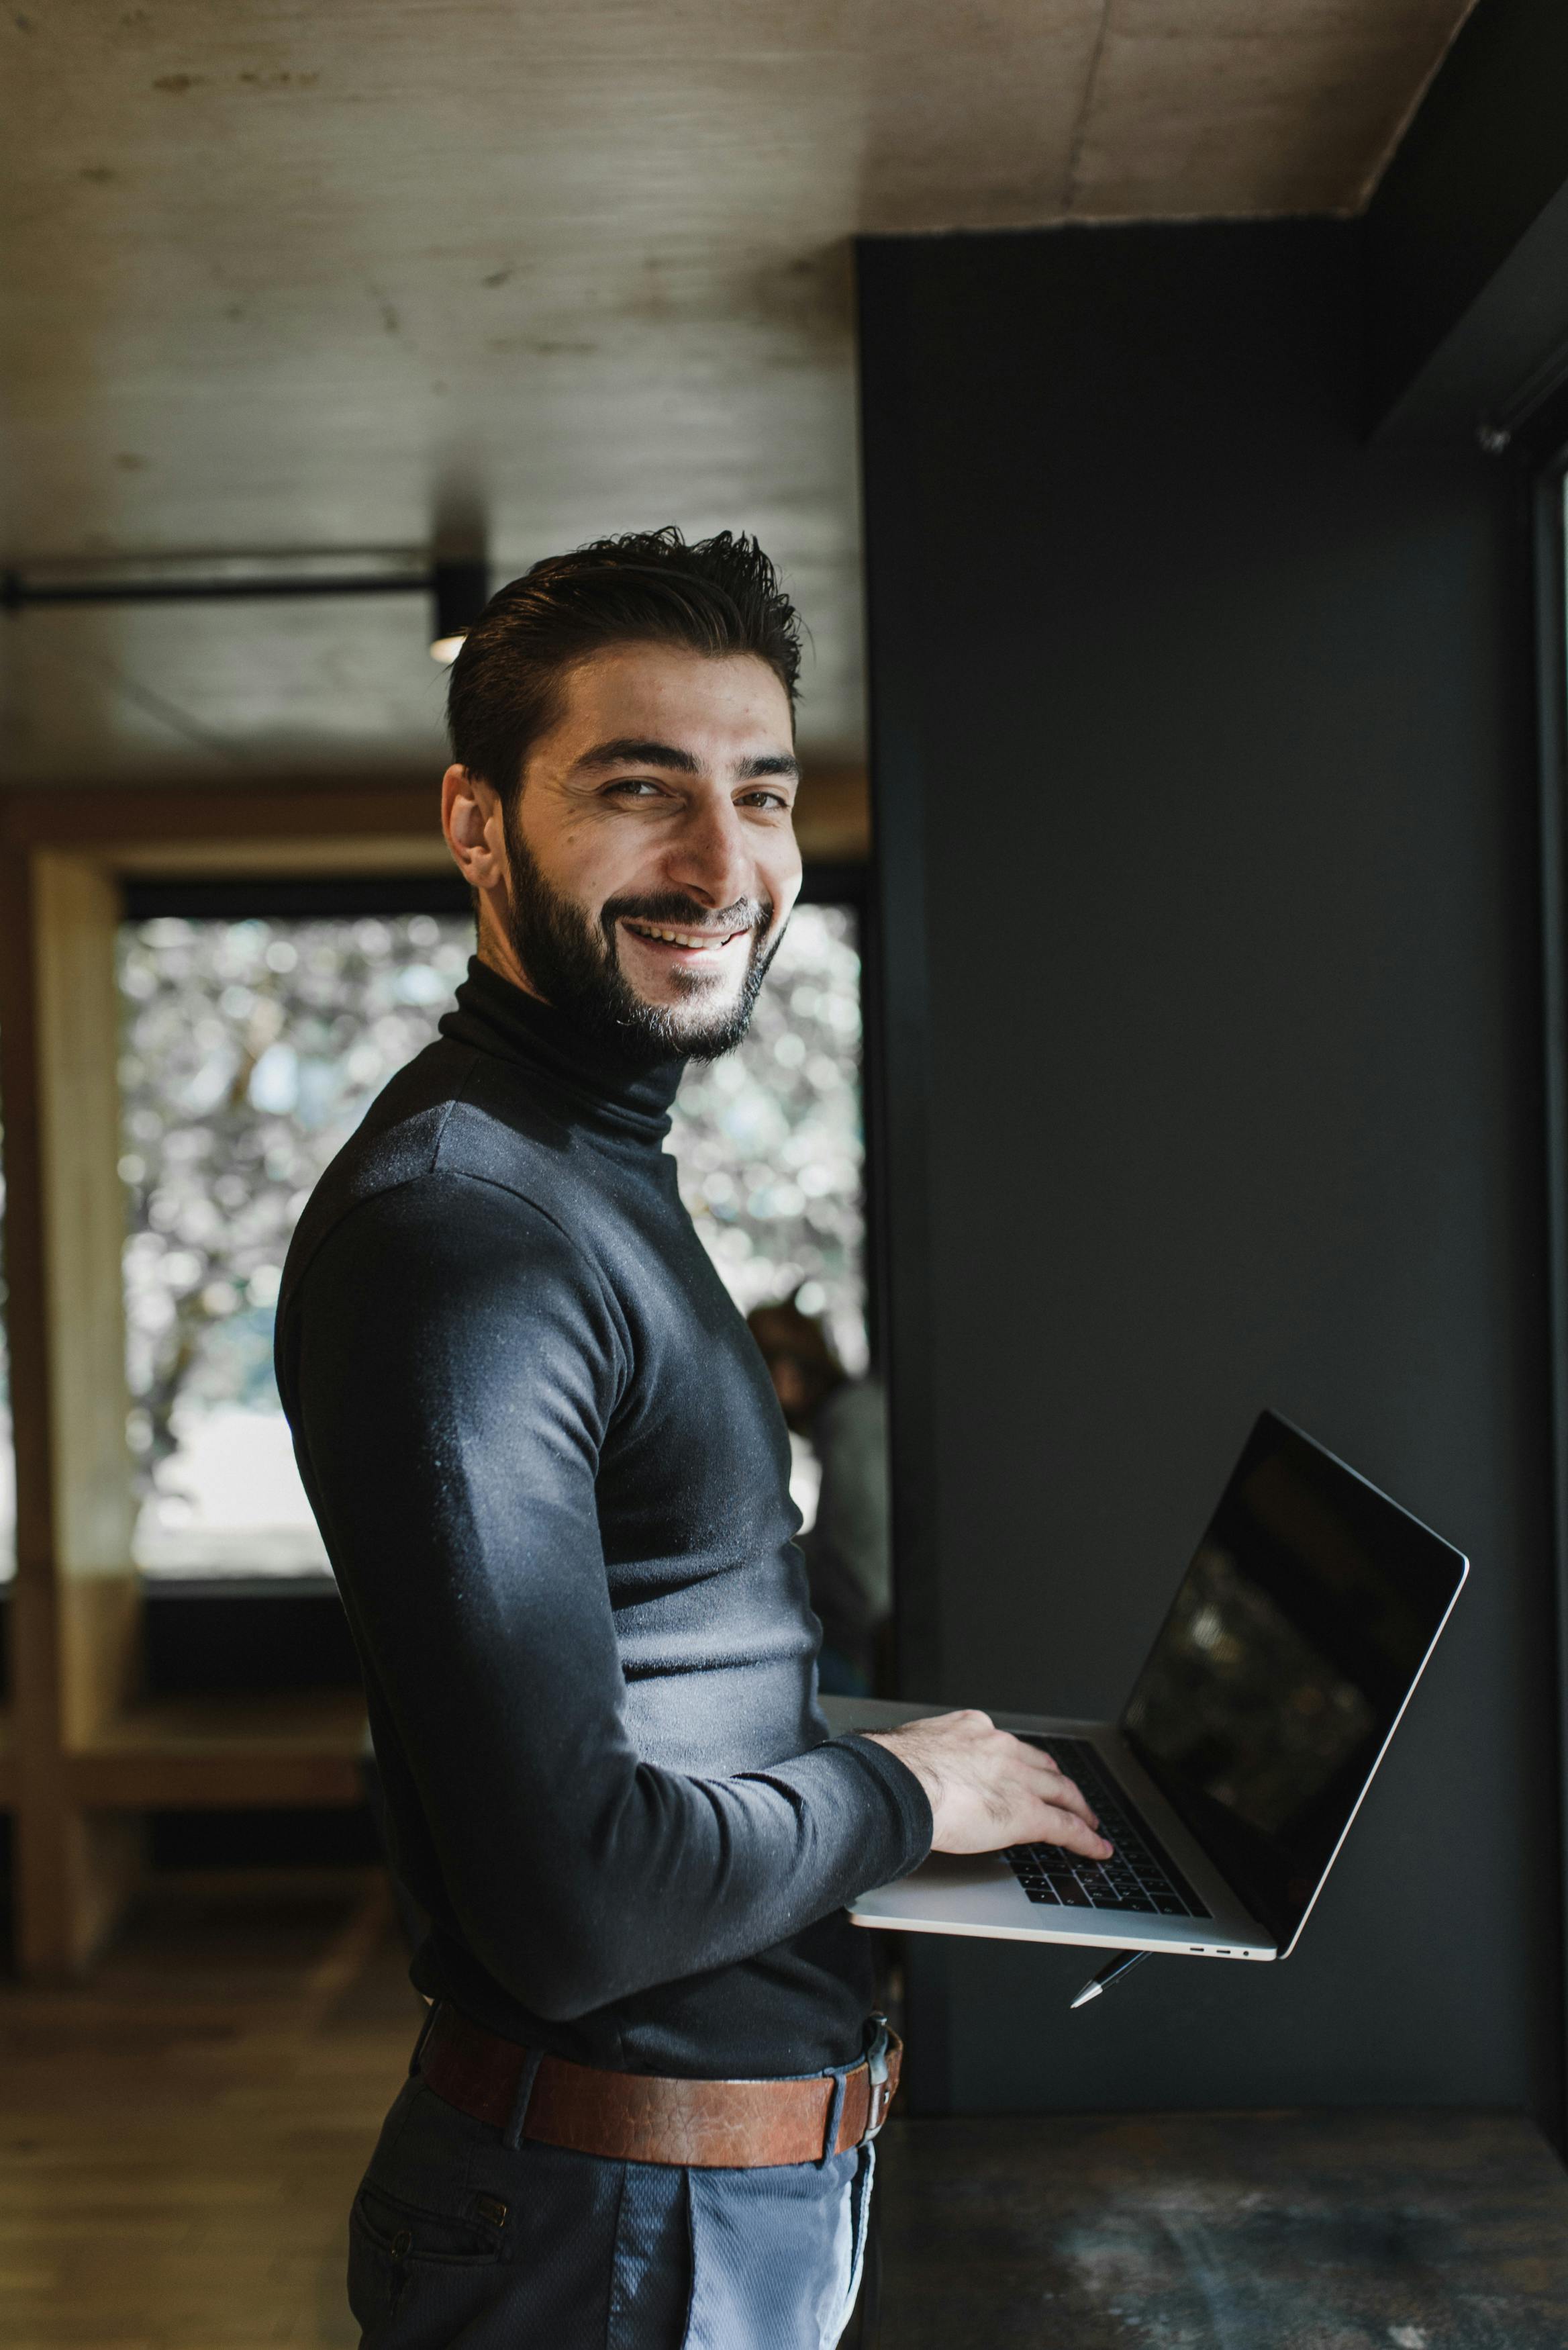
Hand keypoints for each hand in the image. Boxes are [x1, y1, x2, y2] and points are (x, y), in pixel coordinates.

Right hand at [864, 1711, 1113, 1858]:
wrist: (897, 1785)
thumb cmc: (889, 1771)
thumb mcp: (909, 1749)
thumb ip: (921, 1757)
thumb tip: (903, 1768)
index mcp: (971, 1729)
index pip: (1006, 1745)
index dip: (1021, 1760)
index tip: (1024, 1768)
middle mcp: (1000, 1747)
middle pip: (1042, 1765)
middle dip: (1058, 1781)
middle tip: (1069, 1794)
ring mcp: (1017, 1779)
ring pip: (1061, 1791)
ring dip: (1079, 1807)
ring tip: (1089, 1821)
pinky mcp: (1026, 1813)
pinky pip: (1065, 1827)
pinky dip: (1086, 1839)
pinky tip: (1097, 1848)